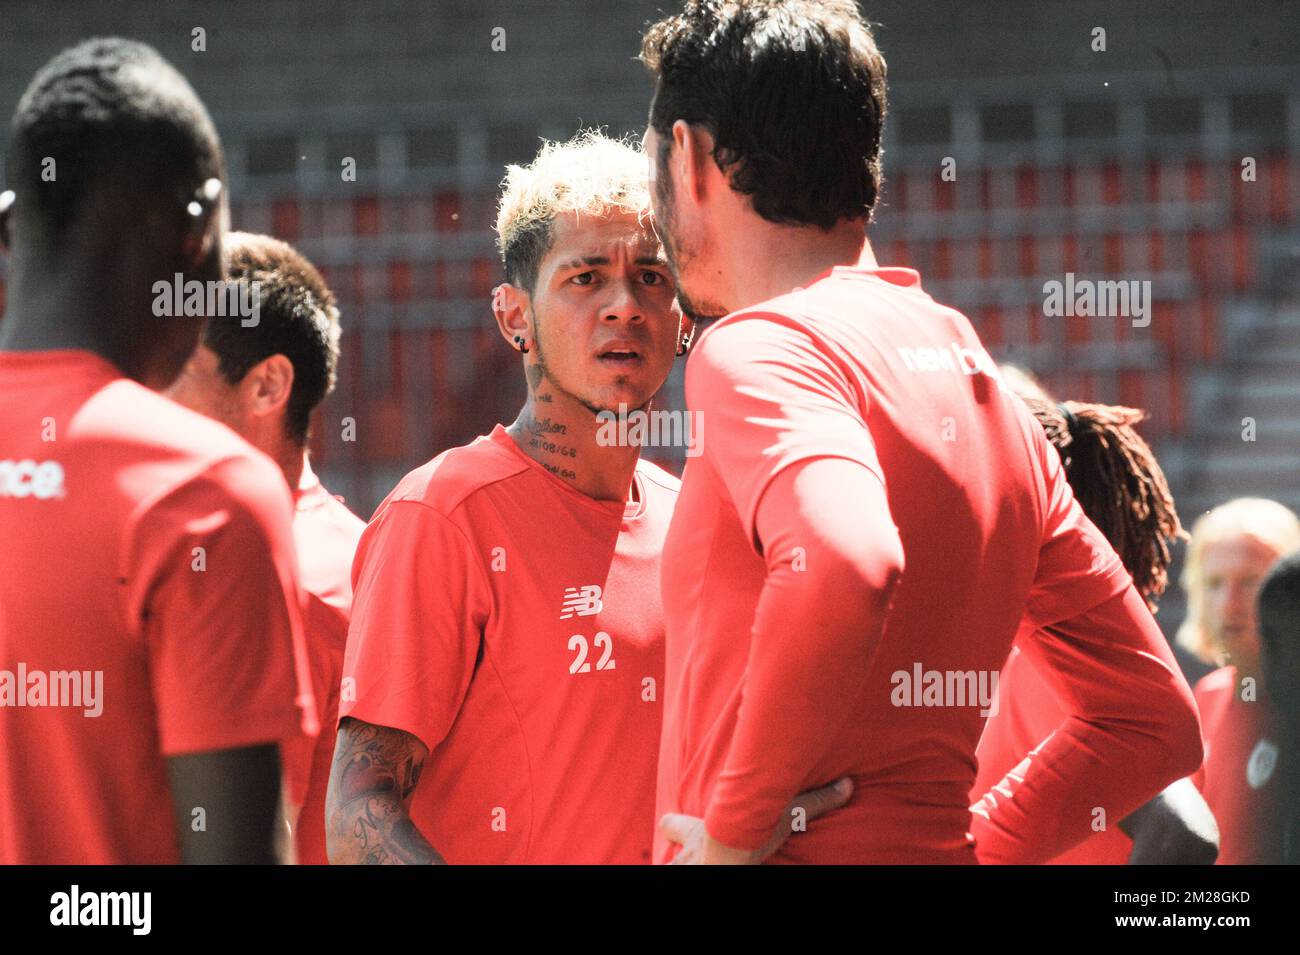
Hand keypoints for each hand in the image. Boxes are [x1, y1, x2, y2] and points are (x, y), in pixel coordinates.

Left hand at [659, 776, 852, 863]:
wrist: (728, 863)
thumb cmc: (750, 839)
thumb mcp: (786, 817)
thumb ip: (815, 802)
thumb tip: (848, 784)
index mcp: (699, 833)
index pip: (672, 824)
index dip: (673, 825)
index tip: (672, 823)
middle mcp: (687, 855)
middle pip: (667, 855)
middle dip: (676, 857)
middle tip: (688, 859)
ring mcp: (685, 872)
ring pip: (669, 872)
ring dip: (677, 871)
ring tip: (687, 871)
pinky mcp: (687, 883)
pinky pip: (671, 882)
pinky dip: (674, 880)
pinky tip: (675, 882)